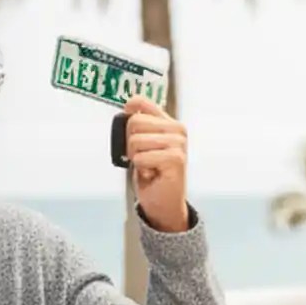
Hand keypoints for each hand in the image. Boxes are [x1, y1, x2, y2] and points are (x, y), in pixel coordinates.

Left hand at [124, 95, 189, 231]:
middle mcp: (177, 129)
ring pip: (136, 141)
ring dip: (136, 159)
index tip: (129, 131)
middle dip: (130, 144)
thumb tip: (128, 106)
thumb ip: (138, 125)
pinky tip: (153, 174)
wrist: (163, 202)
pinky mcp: (176, 158)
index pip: (140, 102)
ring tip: (149, 167)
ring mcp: (179, 143)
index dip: (127, 115)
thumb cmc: (152, 174)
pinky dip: (141, 170)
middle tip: (142, 158)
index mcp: (168, 122)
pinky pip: (141, 158)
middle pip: (134, 122)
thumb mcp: (141, 145)